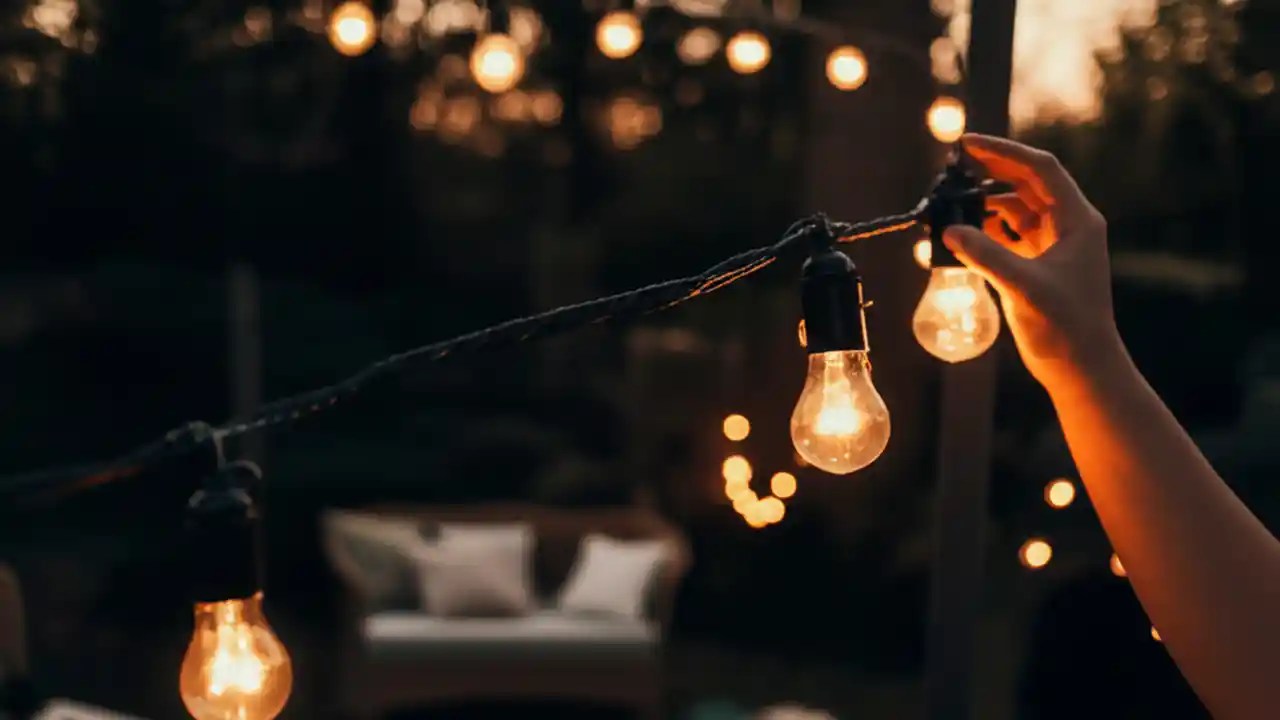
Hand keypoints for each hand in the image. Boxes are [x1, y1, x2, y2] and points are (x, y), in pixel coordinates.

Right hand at [943, 134, 1123, 388]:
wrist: (1081, 367)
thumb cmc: (1065, 326)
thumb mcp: (1024, 286)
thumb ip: (986, 255)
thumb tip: (950, 230)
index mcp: (1077, 221)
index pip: (1041, 170)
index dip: (1004, 152)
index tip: (969, 143)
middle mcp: (1067, 227)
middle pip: (1027, 184)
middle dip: (992, 170)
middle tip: (955, 162)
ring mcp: (1052, 247)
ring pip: (1016, 209)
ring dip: (986, 201)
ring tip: (954, 197)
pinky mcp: (1037, 267)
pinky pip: (1008, 236)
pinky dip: (986, 229)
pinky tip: (964, 231)